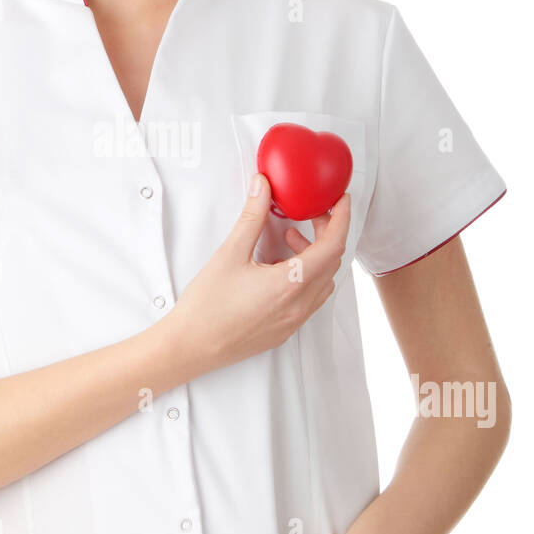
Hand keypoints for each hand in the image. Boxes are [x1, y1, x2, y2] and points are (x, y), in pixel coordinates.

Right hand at [168, 173, 350, 376]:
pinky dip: (306, 276)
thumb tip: (263, 187)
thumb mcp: (230, 254)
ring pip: (323, 281)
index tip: (341, 200)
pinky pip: (310, 298)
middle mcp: (299, 305)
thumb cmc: (207, 306)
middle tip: (312, 213)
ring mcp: (294, 320)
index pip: (333, 246)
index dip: (342, 219)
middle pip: (332, 262)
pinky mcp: (285, 329)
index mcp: (290, 284)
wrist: (191, 346)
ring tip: (290, 239)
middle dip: (328, 233)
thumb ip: (252, 217)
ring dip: (316, 256)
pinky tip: (279, 267)